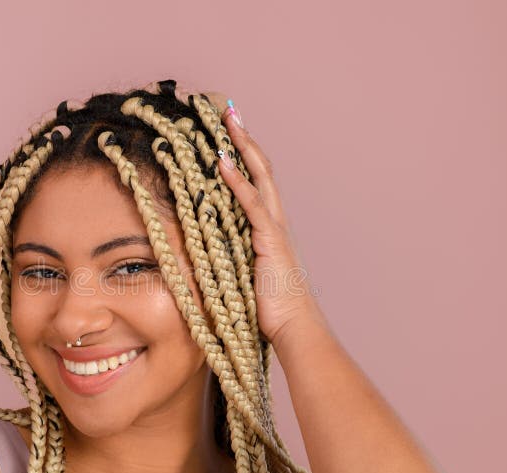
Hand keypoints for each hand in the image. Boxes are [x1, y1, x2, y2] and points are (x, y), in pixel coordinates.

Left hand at [216, 102, 332, 355]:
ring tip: (226, 122)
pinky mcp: (269, 241)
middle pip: (261, 169)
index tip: (230, 132)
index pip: (257, 181)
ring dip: (242, 148)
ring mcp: (274, 228)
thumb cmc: (271, 308)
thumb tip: (211, 253)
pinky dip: (236, 182)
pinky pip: (251, 205)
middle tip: (228, 111)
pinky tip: (222, 162)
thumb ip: (235, 258)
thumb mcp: (247, 276)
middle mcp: (275, 221)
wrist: (294, 327)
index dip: (245, 155)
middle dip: (244, 138)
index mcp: (270, 227)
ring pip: (259, 178)